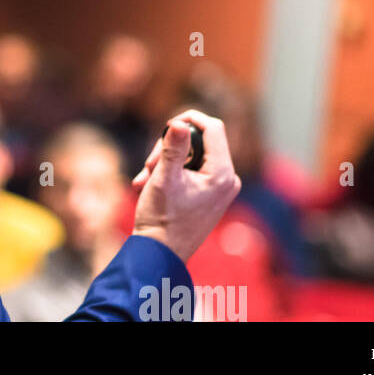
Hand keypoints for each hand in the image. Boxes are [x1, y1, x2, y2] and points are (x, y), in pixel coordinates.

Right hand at [129, 109, 240, 261]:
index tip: (166, 126)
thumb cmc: (161, 220)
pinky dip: (172, 172)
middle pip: (201, 141)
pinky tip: (149, 185)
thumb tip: (179, 123)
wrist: (159, 255)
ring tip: (145, 178)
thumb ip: (173, 148)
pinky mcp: (211, 195)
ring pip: (193, 156)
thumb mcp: (163, 179)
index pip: (213, 128)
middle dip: (170, 147)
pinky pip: (193, 170)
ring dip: (166, 161)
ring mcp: (221, 188)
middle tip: (149, 164)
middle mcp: (228, 179)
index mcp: (222, 174)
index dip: (190, 119)